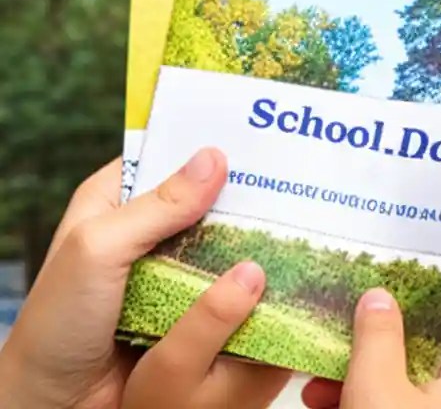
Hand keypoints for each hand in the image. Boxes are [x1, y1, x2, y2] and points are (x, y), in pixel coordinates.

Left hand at [0, 149, 288, 408]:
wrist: (59, 405)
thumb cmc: (59, 325)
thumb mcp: (97, 250)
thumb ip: (155, 207)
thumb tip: (214, 159)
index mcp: (110, 203)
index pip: (163, 157)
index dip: (204, 146)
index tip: (254, 139)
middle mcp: (142, 233)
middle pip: (201, 200)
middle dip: (241, 194)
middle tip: (293, 181)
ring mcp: (167, 273)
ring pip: (219, 244)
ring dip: (251, 239)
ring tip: (300, 221)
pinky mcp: (187, 310)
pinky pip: (226, 286)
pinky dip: (250, 280)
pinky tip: (283, 269)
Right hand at [299, 291, 440, 408]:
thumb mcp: (378, 387)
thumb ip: (378, 336)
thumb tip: (380, 295)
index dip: (403, 299)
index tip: (363, 293)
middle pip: (419, 348)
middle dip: (367, 349)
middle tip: (326, 348)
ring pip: (406, 383)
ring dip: (359, 381)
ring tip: (314, 389)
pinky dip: (369, 405)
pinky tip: (326, 406)